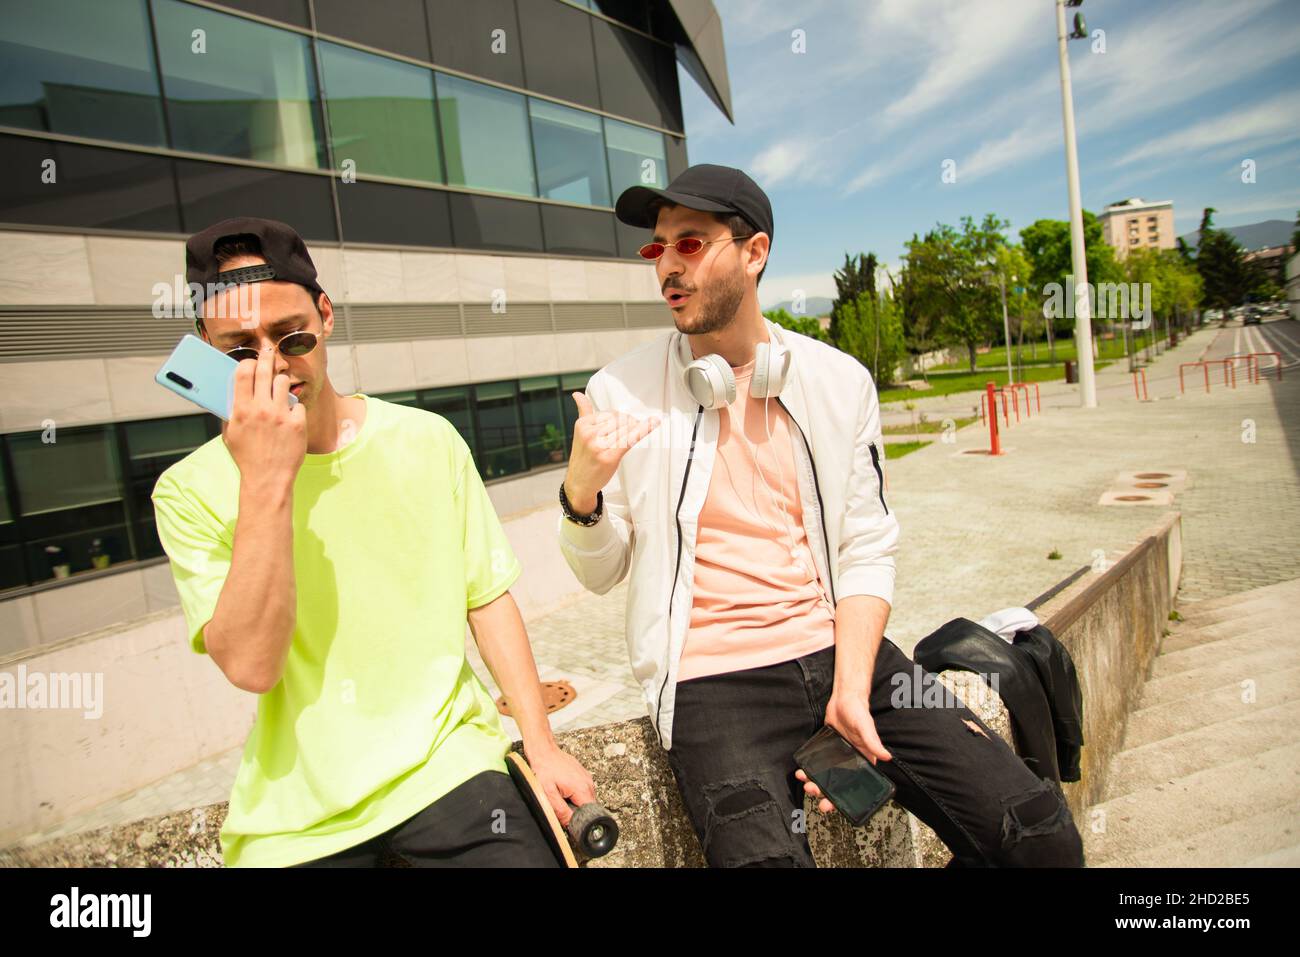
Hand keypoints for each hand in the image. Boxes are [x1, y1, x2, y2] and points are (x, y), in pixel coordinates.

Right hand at [221, 346, 306, 488]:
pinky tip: (288, 419)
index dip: (247, 362)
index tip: (250, 361)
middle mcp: (261, 409)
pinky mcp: (298, 423)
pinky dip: (293, 410)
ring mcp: (281, 415)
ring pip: (283, 382)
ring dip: (280, 383)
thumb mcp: (230, 433)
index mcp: (241, 410)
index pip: (243, 373)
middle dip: (266, 357)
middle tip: (269, 351)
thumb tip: (234, 390)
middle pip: (265, 371)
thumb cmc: (247, 457)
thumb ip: (231, 411)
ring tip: (278, 389)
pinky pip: (296, 404)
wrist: (268, 479)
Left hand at [524, 743, 597, 828]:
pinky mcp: (583, 774)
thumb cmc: (544, 769)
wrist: (543, 750)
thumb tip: (570, 824)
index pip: (590, 813)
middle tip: (562, 807)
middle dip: (576, 811)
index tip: (571, 821)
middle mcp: (588, 783)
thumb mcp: (548, 794)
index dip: (580, 820)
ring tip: (561, 796)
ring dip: (575, 802)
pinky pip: (582, 790)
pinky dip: (574, 794)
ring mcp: (586, 777)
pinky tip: (562, 789)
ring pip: (585, 799)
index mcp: (582, 789)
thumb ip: (560, 811)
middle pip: (588, 807)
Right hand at [562, 391, 658, 513]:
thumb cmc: (583, 457)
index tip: (627, 425)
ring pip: (626, 428)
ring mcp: (599, 446)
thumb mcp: (581, 433)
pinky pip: (631, 438)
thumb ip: (583, 411)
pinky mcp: (610, 457)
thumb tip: (577, 394)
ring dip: (634, 430)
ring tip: (630, 437)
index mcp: (582, 424)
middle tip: (631, 432)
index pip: (610, 413)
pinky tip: (654, 422)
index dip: (622, 419)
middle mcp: (589, 433)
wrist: (579, 483)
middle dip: (629, 424)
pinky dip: (644, 429)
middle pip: (619, 420)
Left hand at [796, 690, 891, 815]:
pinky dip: (810, 770)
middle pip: (838, 785)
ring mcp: (837, 757)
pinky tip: (801, 771)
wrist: (844, 699)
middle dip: (826, 793)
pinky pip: (817, 764)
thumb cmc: (859, 712)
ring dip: (816, 782)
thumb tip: (886, 756)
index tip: (833, 806)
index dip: (845, 799)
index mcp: (863, 761)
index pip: (855, 786)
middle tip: (816, 794)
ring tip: (806, 782)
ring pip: (826, 776)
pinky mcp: (826, 750)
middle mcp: (851, 762)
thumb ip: (873, 743)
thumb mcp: (866, 727)